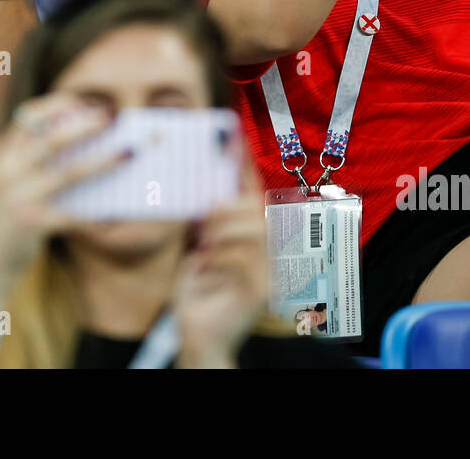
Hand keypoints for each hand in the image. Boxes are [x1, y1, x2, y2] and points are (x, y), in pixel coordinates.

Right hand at [0, 95, 124, 313]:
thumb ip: (28, 162)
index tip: (87, 100)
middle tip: (114, 117)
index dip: (59, 104)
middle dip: (87, 123)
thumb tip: (80, 144)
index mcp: (1, 156)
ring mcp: (18, 197)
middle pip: (53, 137)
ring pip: (69, 172)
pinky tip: (118, 211)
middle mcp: (7, 171)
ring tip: (130, 153)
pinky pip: (73, 214)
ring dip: (104, 160)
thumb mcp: (5, 184)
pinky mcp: (31, 224)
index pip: (28, 116)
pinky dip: (98, 213)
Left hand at [173, 155, 267, 368]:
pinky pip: (243, 258)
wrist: (198, 335)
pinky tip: (205, 268)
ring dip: (221, 234)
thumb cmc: (198, 293)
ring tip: (203, 248)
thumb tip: (205, 187)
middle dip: (226, 209)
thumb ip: (208, 221)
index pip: (254, 192)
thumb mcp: (200, 249)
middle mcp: (271, 251)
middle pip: (259, 208)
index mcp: (256, 237)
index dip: (244, 163)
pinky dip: (218, 259)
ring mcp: (271, 271)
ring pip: (254, 230)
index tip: (233, 133)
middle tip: (201, 225)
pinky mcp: (262, 291)